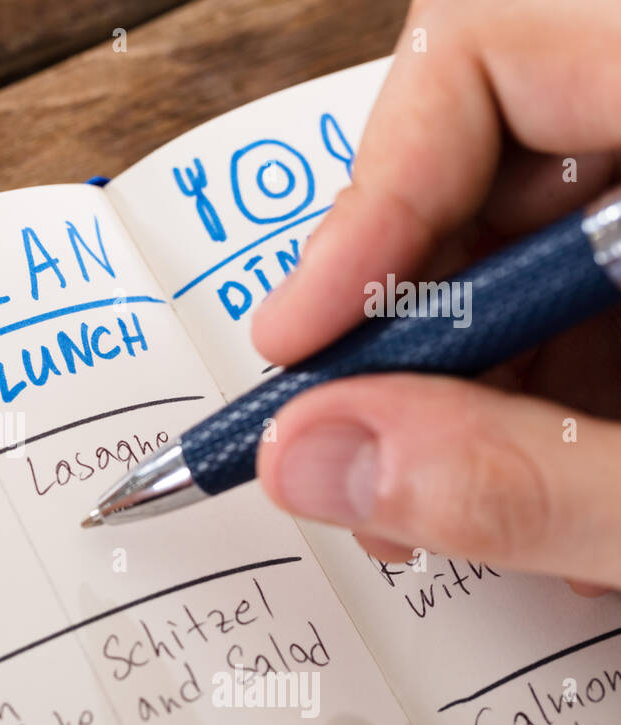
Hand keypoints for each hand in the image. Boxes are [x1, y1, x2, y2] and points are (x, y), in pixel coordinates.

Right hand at [252, 0, 620, 594]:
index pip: (485, 52)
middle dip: (404, 330)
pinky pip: (584, 298)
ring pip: (522, 248)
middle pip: (481, 165)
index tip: (304, 340)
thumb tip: (314, 463)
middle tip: (352, 449)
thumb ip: (530, 480)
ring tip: (473, 507)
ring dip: (470, 391)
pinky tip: (562, 495)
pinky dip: (546, 400)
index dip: (370, 200)